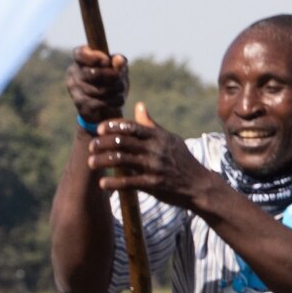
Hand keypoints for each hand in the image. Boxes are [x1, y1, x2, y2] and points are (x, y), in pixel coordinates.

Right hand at [67, 45, 128, 125]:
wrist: (105, 105)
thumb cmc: (111, 79)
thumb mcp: (117, 67)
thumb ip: (119, 61)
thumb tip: (119, 60)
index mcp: (80, 58)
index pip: (81, 54)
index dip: (94, 57)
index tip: (106, 60)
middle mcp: (73, 73)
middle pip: (94, 73)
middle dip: (113, 77)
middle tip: (120, 80)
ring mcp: (75, 90)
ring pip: (99, 90)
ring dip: (116, 91)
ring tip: (120, 90)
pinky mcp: (81, 106)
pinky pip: (100, 104)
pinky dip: (114, 102)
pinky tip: (118, 100)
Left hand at [89, 102, 204, 205]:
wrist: (200, 186)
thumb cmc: (183, 161)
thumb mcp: (170, 139)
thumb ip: (151, 125)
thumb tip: (139, 106)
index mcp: (157, 136)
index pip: (130, 126)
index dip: (112, 126)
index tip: (100, 129)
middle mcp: (154, 149)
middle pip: (121, 142)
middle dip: (102, 143)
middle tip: (92, 147)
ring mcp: (153, 167)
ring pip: (120, 160)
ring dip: (102, 161)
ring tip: (91, 163)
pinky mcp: (153, 185)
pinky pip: (128, 182)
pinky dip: (113, 183)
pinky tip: (103, 184)